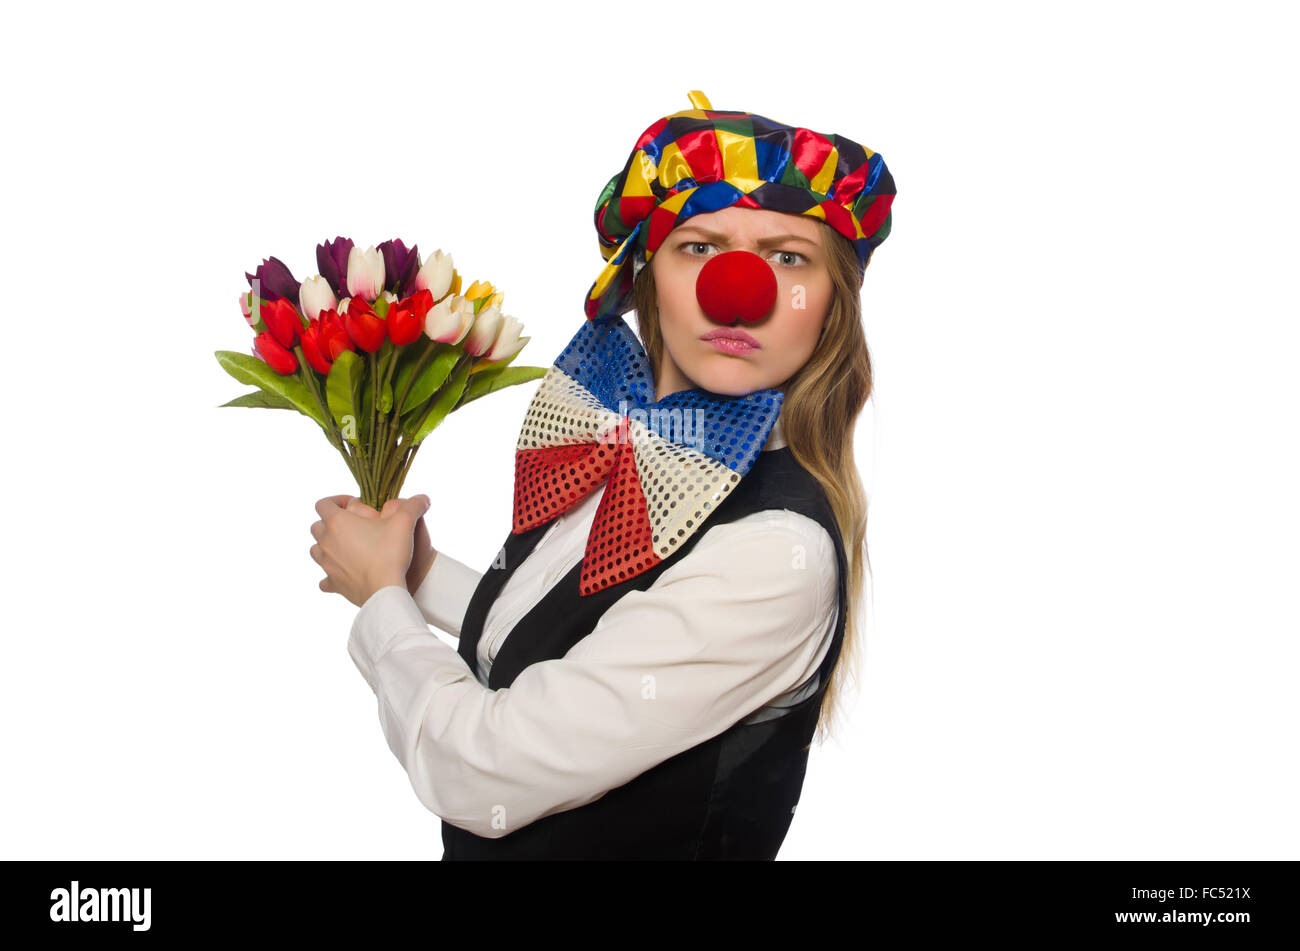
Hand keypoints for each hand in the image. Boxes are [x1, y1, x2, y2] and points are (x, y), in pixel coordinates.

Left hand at [310, 494, 431, 607]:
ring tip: (346, 547)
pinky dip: (330, 575)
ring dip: (326, 546)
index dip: (337, 500)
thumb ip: (414, 505)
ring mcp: (327, 564)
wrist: (384, 591)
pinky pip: (324, 579)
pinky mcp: (333, 584)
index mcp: (337, 523)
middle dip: (330, 523)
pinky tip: (343, 574)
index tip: (354, 505)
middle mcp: (326, 542)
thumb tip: (423, 498)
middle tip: (352, 526)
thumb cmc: (391, 553)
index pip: (323, 503)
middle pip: (316, 526)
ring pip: (315, 550)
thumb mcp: (405, 522)